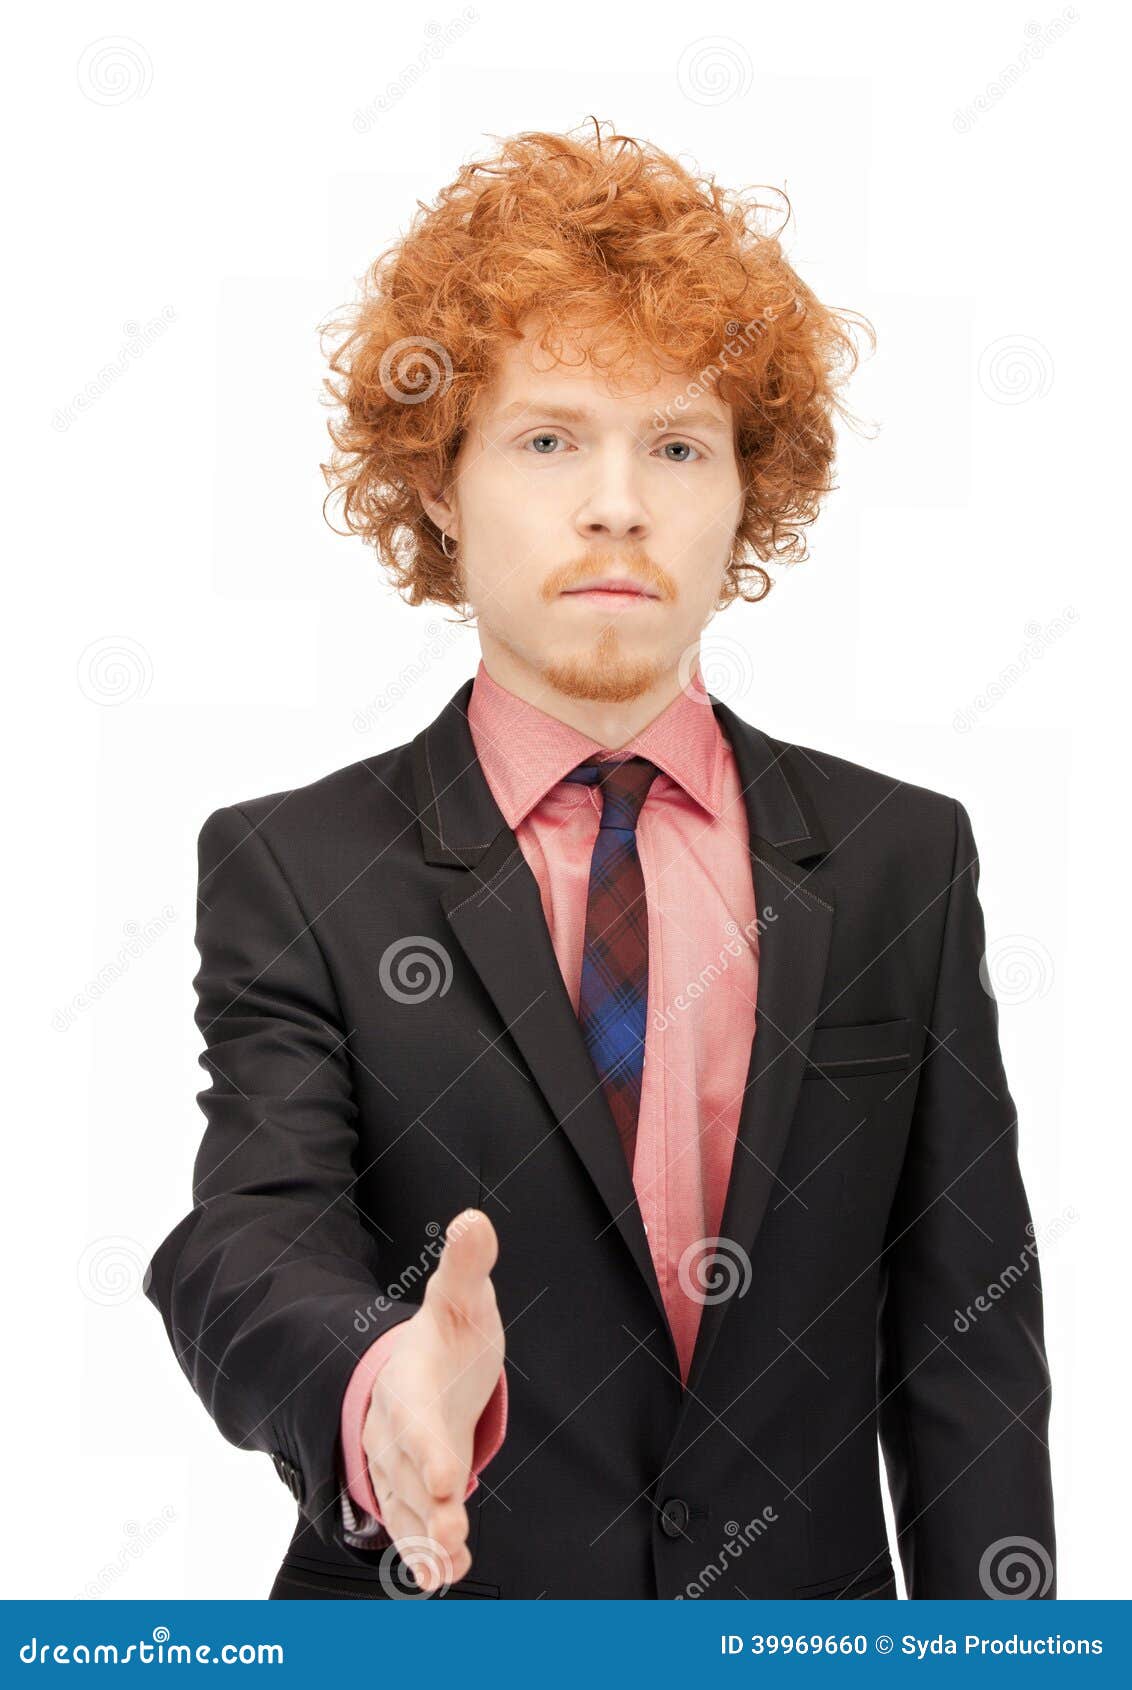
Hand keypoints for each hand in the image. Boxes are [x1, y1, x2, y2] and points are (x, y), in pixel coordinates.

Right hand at [361, 1208, 503, 1591]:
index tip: (447, 1478)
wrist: (419, 1370)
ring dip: (426, 1540)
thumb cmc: (444, 1338)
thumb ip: (465, 1265)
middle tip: (450, 1532)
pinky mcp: (417, 1494)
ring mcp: (403, 1469)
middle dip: (426, 1509)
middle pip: (406, 1477)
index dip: (428, 1451)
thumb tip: (473, 1219)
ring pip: (409, 1510)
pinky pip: (417, 1527)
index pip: (415, 1421)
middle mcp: (397, 1433)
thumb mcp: (459, 1297)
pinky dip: (428, 1554)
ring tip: (448, 1566)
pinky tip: (446, 1576)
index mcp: (408, 1385)